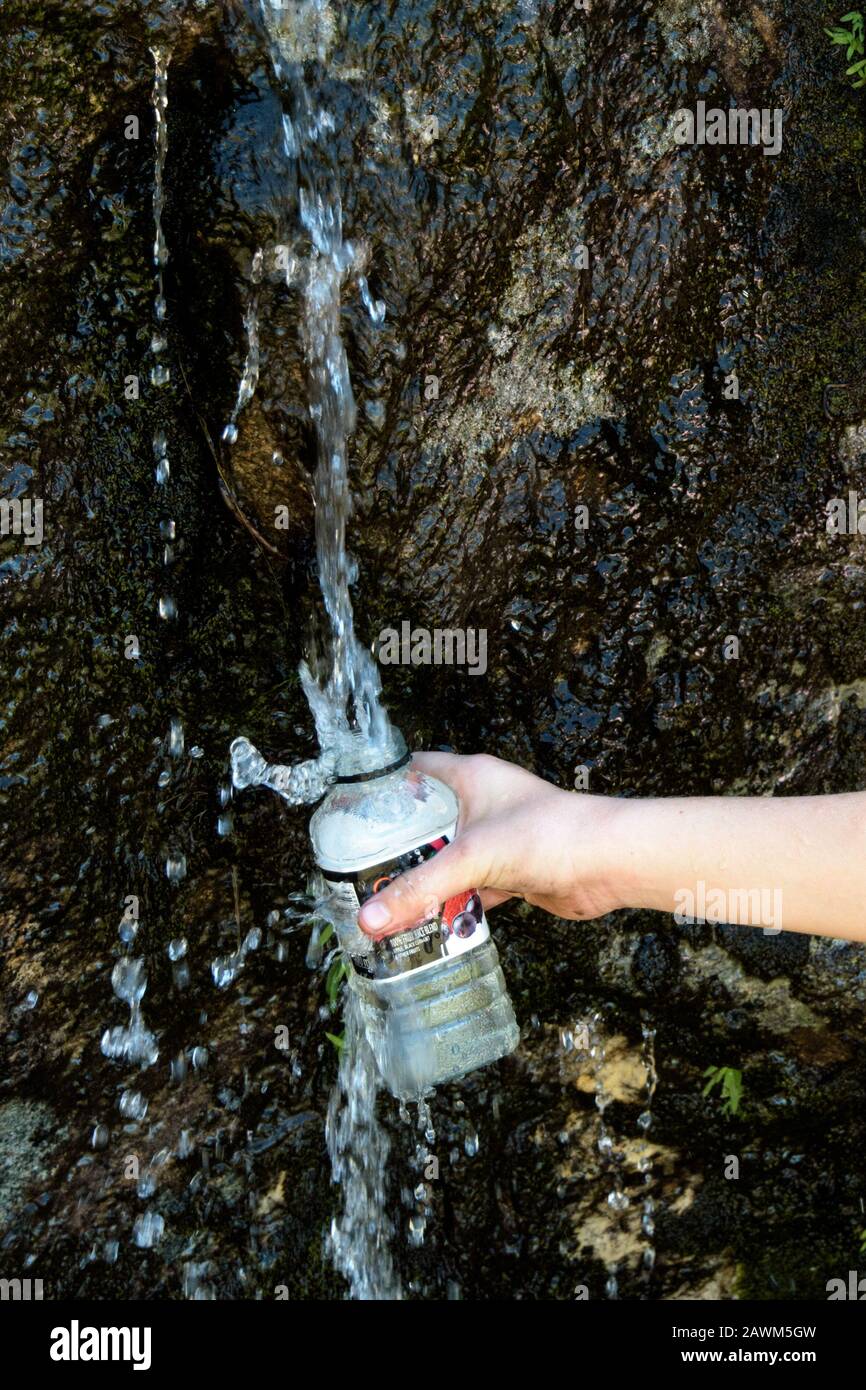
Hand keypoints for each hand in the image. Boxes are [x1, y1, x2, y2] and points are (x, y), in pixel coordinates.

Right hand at [357, 751, 623, 938]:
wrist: (608, 864)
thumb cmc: (551, 834)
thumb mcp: (473, 857)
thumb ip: (421, 888)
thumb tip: (371, 917)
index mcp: (470, 778)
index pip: (415, 770)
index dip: (383, 786)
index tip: (350, 811)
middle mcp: (481, 805)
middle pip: (427, 822)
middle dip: (397, 846)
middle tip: (356, 868)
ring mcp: (496, 841)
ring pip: (448, 861)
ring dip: (425, 881)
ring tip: (383, 901)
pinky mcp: (510, 873)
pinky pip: (471, 891)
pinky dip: (453, 907)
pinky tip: (427, 925)